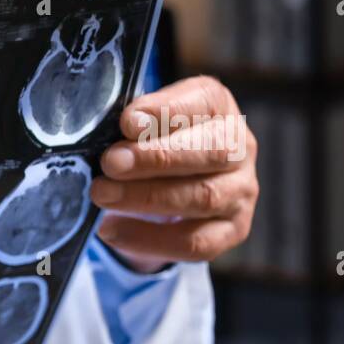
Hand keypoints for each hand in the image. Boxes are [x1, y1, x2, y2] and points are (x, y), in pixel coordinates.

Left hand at [91, 75, 258, 272]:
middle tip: (111, 164)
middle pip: (211, 151)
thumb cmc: (152, 143)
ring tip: (102, 195)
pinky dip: (149, 238)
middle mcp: (241, 147)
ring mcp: (241, 191)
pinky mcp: (232, 231)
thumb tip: (129, 125)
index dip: (166, 111)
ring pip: (203, 197)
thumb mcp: (144, 120)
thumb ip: (138, 120)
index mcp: (220, 108)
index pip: (205, 101)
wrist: (168, 187)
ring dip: (147, 197)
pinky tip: (111, 230)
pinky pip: (196, 242)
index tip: (126, 122)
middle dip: (156, 158)